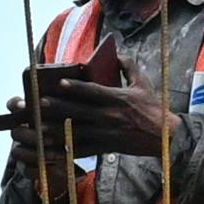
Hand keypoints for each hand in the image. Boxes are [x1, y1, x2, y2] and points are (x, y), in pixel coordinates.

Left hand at [36, 61, 165, 157]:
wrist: (166, 137)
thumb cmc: (154, 108)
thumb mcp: (143, 84)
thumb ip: (129, 67)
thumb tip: (117, 54)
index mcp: (117, 98)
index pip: (93, 91)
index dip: (75, 87)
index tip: (59, 82)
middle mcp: (109, 116)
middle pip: (79, 111)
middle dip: (57, 107)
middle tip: (38, 104)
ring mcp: (106, 133)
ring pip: (76, 132)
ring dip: (55, 130)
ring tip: (37, 127)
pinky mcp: (105, 147)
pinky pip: (82, 149)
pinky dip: (66, 149)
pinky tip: (50, 149)